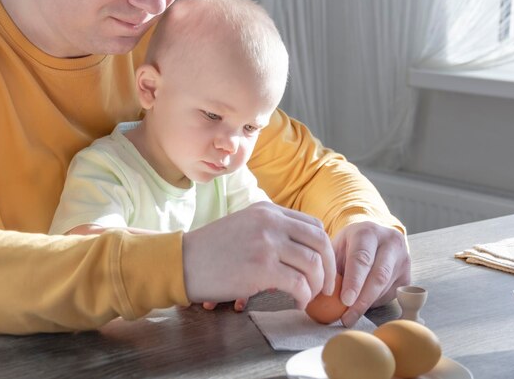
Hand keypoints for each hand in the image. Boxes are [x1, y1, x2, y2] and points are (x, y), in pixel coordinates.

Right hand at [182, 202, 336, 308]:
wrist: (183, 261)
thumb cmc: (212, 249)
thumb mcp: (244, 224)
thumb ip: (271, 229)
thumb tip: (301, 249)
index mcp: (268, 210)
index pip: (313, 225)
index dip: (325, 248)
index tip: (324, 266)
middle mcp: (271, 222)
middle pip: (320, 242)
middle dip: (330, 267)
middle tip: (327, 286)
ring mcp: (267, 244)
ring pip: (313, 264)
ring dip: (318, 285)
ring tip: (310, 296)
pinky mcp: (262, 269)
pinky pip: (298, 284)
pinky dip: (304, 296)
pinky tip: (298, 302)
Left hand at [332, 221, 410, 326]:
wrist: (375, 236)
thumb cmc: (350, 245)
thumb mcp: (338, 246)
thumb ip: (331, 267)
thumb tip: (323, 296)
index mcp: (367, 232)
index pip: (362, 259)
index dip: (354, 281)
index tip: (345, 301)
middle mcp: (390, 242)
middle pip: (379, 276)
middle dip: (362, 300)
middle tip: (347, 317)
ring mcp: (403, 259)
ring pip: (386, 288)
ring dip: (366, 304)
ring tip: (349, 315)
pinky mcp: (407, 276)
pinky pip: (392, 295)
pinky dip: (375, 303)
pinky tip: (363, 305)